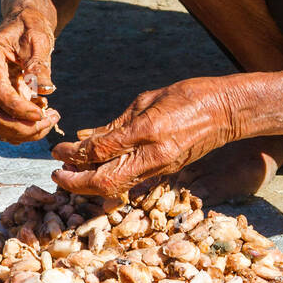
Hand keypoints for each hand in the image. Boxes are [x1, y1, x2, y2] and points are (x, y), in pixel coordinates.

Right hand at [0, 8, 59, 143]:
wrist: (23, 24)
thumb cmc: (32, 26)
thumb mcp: (39, 38)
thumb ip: (40, 63)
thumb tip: (46, 90)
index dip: (17, 108)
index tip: (41, 114)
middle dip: (20, 127)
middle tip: (50, 120)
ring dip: (24, 131)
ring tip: (51, 118)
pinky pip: (2, 124)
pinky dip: (23, 128)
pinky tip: (42, 114)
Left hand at [51, 77, 235, 195]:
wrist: (226, 111)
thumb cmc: (188, 96)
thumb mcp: (147, 100)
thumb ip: (116, 123)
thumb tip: (87, 138)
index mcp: (147, 131)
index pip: (101, 151)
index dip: (75, 154)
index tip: (57, 150)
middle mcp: (153, 155)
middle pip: (105, 181)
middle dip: (76, 183)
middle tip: (56, 174)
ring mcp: (161, 166)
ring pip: (116, 187)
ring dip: (89, 185)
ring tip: (70, 175)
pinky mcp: (166, 170)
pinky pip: (130, 180)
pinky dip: (108, 179)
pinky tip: (95, 172)